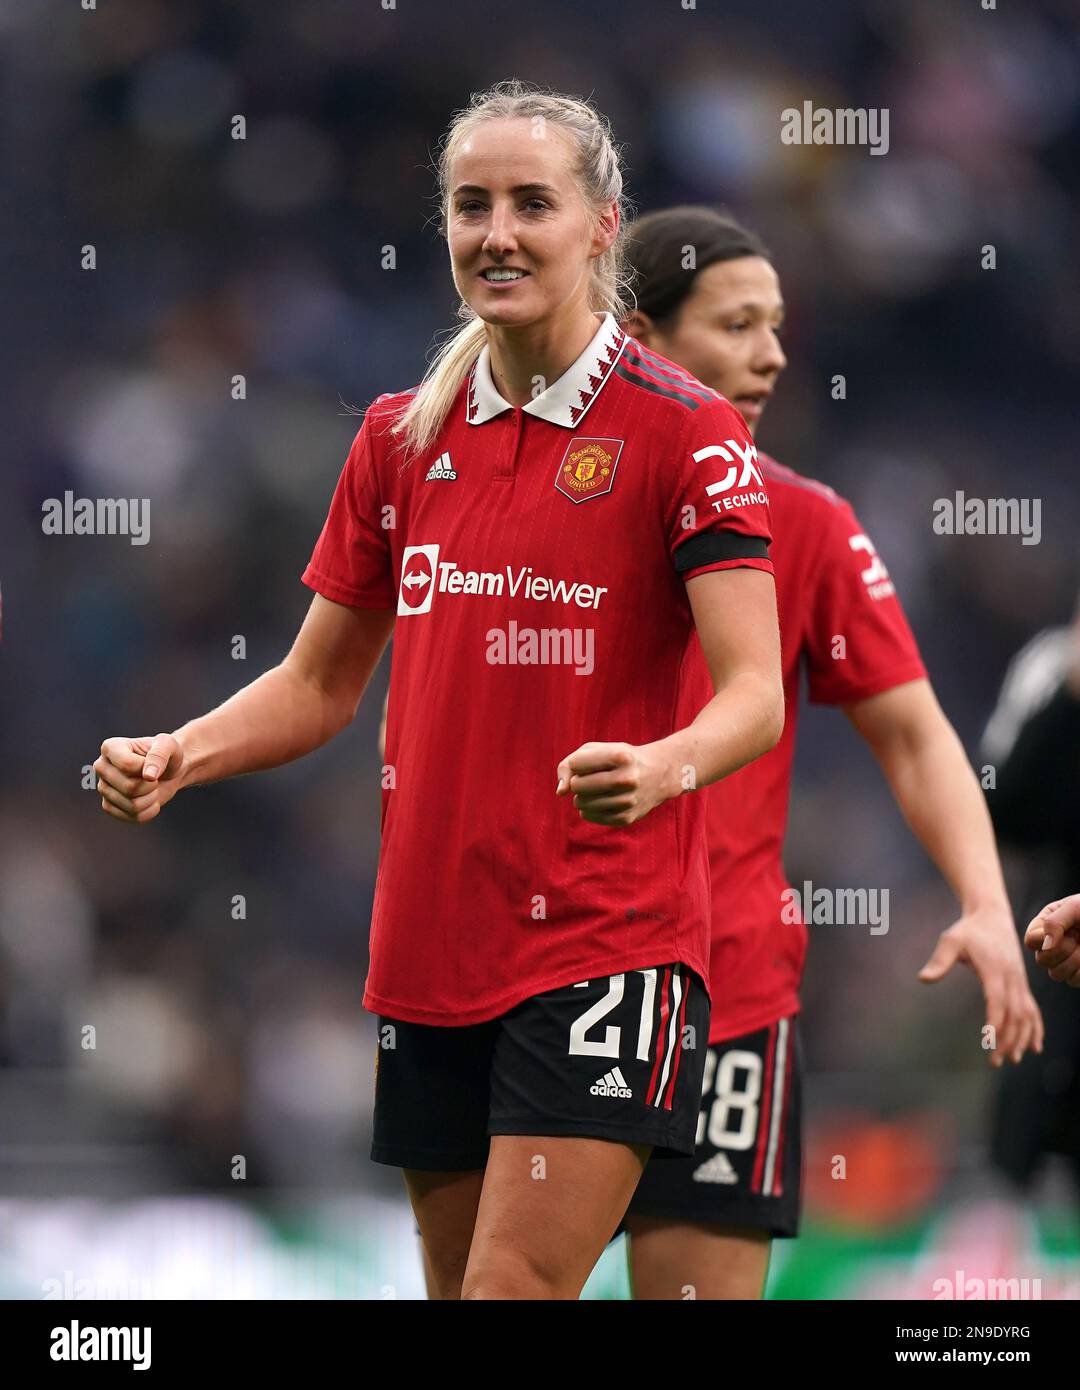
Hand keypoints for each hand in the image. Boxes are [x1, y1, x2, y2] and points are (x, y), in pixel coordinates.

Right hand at [94, 733, 185, 824]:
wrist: (170, 770)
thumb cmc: (167, 754)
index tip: (153, 762)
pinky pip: (134, 817)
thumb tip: (148, 776)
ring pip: (132, 805)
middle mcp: (101, 767)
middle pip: (129, 787)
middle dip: (151, 785)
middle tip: (155, 777)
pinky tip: (151, 799)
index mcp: (110, 747)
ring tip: (153, 788)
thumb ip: (160, 754)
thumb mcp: (169, 745)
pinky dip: (150, 811)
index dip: (147, 767)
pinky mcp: (109, 806)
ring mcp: (103, 788)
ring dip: (152, 798)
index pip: (127, 765)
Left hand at [555, 741, 677, 826]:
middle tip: (592, 778)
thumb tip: (560, 792)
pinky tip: (602, 800)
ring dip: (582, 796)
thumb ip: (570, 764)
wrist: (659, 774)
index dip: (577, 764)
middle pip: (577, 785)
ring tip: (598, 789)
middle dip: (578, 781)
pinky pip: (588, 816)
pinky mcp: (626, 818)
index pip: (576, 764)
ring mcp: (628, 801)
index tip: (589, 763)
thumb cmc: (620, 759)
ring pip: (580, 803)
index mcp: (620, 756)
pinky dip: (588, 808)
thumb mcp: (598, 750)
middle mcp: (626, 779)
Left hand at [918, 904, 1043, 1065]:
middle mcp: (1012, 978)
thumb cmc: (969, 931)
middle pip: (1014, 1013)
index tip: (989, 1040)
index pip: (997, 1000)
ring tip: (1012, 1059)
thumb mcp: (950, 941)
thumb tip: (923, 979)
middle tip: (994, 1061)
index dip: (995, 1020)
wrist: (992, 917)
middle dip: (1006, 1038)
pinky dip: (1035, 1028)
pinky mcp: (1022, 985)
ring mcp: (1020, 982)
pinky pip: (1032, 1009)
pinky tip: (1034, 1047)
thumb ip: (939, 960)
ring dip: (1022, 1038)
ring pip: (1026, 1015)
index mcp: (994, 969)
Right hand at [1025, 894, 1079, 985]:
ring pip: (1056, 974)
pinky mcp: (1078, 972)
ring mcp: (1065, 960)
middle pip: (1041, 960)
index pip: (1030, 940)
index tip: (1065, 933)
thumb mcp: (1074, 907)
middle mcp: (1052, 944)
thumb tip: (1046, 946)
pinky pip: (1073, 980)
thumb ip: (1055, 922)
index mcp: (1046, 925)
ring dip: (1074, 961)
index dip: (1043, 940)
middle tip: (1078, 938)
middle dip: (1062, 950)